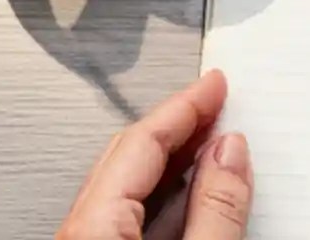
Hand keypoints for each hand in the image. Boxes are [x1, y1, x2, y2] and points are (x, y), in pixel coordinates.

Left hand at [57, 70, 253, 239]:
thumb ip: (215, 209)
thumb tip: (230, 153)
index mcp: (93, 227)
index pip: (141, 142)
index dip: (185, 106)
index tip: (214, 84)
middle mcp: (79, 234)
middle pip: (129, 158)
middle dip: (178, 125)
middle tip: (215, 102)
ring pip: (129, 189)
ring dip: (175, 162)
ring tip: (214, 142)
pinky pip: (130, 217)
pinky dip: (167, 197)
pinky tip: (195, 196)